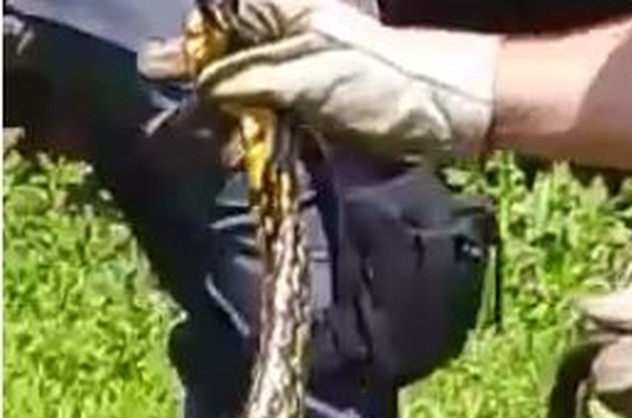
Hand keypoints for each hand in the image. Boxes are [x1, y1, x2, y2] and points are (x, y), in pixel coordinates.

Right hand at [141, 0, 497, 162]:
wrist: (444, 110)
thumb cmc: (377, 82)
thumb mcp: (299, 76)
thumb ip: (242, 77)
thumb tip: (189, 80)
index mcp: (279, 9)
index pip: (217, 19)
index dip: (187, 48)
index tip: (156, 73)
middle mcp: (287, 32)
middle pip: (228, 56)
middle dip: (204, 89)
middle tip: (182, 127)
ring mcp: (305, 69)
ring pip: (249, 91)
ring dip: (229, 121)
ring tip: (211, 150)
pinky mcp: (322, 104)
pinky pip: (276, 117)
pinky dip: (258, 138)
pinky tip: (241, 158)